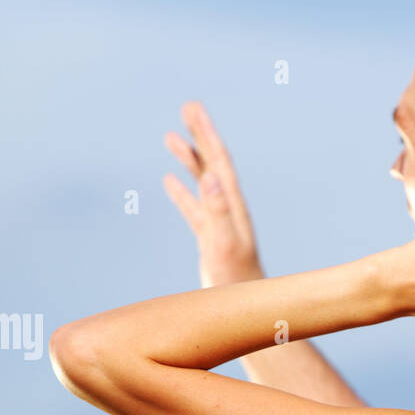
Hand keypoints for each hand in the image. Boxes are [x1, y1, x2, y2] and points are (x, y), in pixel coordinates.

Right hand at [163, 101, 263, 288]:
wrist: (245, 307)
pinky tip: (169, 180)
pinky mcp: (209, 238)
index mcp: (232, 205)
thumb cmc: (236, 280)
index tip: (193, 108)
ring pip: (201, 181)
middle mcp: (227, 209)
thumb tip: (212, 178)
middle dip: (200, 134)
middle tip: (187, 107)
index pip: (219, 161)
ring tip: (170, 137)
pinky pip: (193, 207)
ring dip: (188, 158)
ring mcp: (218, 223)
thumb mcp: (225, 244)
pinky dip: (181, 191)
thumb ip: (219, 212)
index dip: (207, 133)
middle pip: (212, 163)